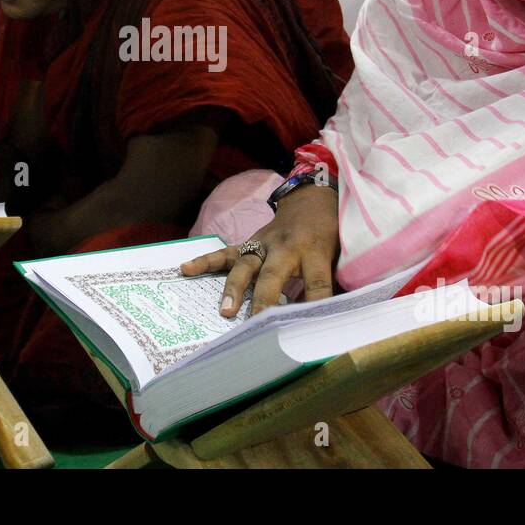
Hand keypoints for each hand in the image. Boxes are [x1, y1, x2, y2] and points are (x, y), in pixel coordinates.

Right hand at [179, 183, 338, 318]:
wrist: (311, 200)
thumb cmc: (328, 233)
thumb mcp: (338, 254)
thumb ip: (331, 282)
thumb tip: (326, 318)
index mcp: (314, 251)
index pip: (317, 282)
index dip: (316, 303)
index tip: (312, 324)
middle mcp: (285, 247)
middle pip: (273, 275)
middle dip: (265, 299)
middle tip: (258, 322)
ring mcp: (263, 244)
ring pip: (245, 266)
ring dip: (234, 289)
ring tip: (225, 311)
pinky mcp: (249, 243)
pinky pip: (225, 254)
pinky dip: (205, 261)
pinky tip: (186, 269)